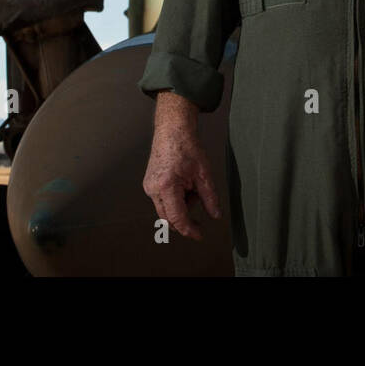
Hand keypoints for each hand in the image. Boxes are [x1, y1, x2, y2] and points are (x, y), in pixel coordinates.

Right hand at [142, 92, 221, 240]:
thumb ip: (210, 197)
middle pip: (169, 218)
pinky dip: (175, 198)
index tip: (200, 235)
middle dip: (186, 216)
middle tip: (201, 204)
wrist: (172, 130)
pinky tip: (184, 183)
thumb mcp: (204, 174)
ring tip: (192, 184)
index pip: (178, 218)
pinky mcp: (149, 184)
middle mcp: (153, 189)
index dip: (190, 230)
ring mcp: (148, 187)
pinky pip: (163, 200)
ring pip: (166, 209)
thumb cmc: (187, 147)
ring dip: (181, 205)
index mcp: (166, 186)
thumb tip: (215, 215)